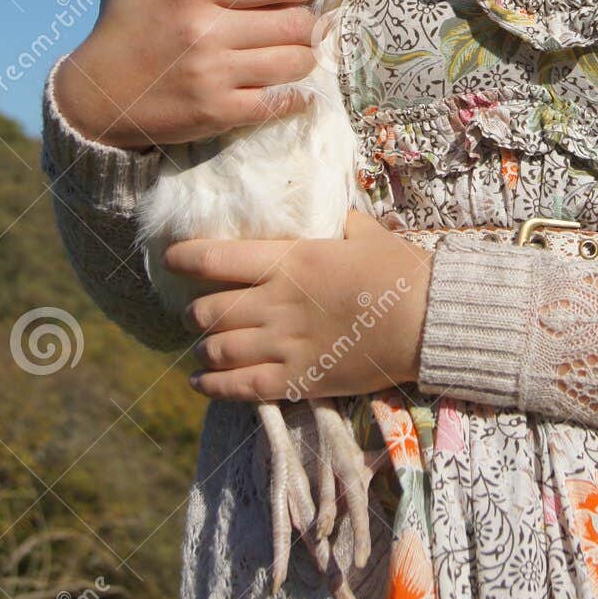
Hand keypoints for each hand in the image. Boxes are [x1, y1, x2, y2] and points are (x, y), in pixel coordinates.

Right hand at [53, 0, 319, 147]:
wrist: (94, 97)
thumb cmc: (122, 28)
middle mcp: (205, 30)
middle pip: (292, 22)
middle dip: (310, 21)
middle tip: (312, 20)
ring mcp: (213, 74)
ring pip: (293, 61)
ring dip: (306, 56)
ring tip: (303, 50)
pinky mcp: (217, 112)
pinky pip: (277, 102)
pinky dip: (296, 96)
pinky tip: (298, 89)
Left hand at [166, 211, 433, 398]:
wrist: (426, 321)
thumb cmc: (398, 271)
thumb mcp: (364, 231)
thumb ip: (333, 222)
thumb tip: (322, 210)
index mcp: (291, 261)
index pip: (216, 259)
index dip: (185, 258)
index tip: (171, 257)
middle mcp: (278, 304)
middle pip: (210, 310)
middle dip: (196, 310)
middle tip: (197, 308)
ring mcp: (285, 345)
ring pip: (219, 349)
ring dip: (204, 346)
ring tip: (203, 343)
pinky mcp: (298, 380)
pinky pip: (240, 388)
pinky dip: (213, 386)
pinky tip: (201, 381)